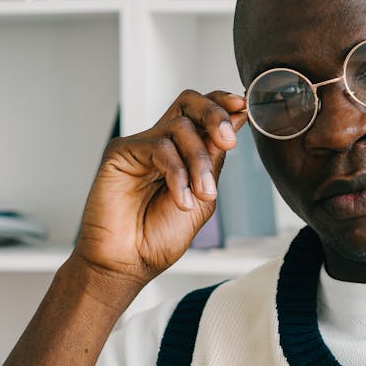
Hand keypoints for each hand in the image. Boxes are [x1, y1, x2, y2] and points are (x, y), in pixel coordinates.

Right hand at [74, 90, 247, 282]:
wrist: (128, 262)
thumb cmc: (159, 237)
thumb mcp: (202, 198)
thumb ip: (214, 161)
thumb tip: (236, 121)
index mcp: (183, 153)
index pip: (202, 113)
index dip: (223, 104)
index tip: (244, 107)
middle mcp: (162, 143)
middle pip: (189, 102)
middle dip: (214, 115)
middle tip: (228, 141)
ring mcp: (141, 146)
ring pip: (180, 127)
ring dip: (198, 162)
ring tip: (202, 194)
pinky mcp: (121, 152)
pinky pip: (159, 147)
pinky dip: (177, 174)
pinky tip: (181, 199)